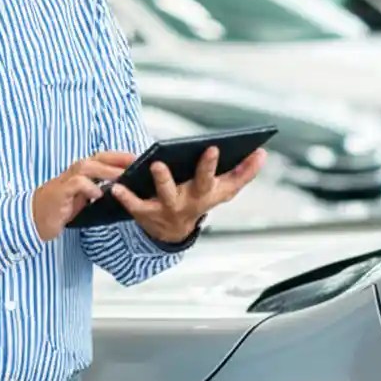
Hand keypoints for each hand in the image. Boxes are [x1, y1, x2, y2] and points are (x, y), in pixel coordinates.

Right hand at [31, 151, 130, 241]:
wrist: (34, 219)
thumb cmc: (60, 208)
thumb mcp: (83, 198)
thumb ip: (98, 190)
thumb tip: (120, 188)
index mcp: (81, 172)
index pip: (103, 158)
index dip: (120, 157)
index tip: (138, 159)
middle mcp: (74, 172)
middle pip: (98, 157)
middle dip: (118, 158)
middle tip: (136, 162)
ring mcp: (66, 180)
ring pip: (87, 167)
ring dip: (106, 170)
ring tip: (122, 176)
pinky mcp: (60, 192)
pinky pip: (76, 184)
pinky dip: (89, 187)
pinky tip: (98, 193)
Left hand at [111, 147, 265, 242]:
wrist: (171, 232)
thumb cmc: (198, 200)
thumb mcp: (222, 191)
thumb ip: (244, 172)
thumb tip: (263, 153)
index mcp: (209, 193)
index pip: (224, 179)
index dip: (231, 166)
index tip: (233, 147)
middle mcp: (192, 201)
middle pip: (201, 184)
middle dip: (206, 169)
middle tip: (208, 150)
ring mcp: (169, 208)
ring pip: (168, 194)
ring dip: (164, 180)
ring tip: (158, 163)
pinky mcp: (146, 214)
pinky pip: (135, 206)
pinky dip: (125, 196)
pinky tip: (117, 185)